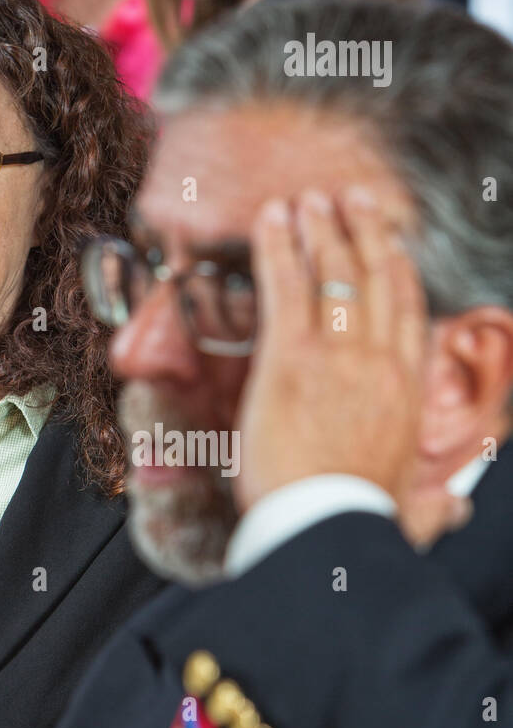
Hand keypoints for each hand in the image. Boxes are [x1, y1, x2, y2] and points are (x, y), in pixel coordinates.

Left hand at [234, 186, 440, 536]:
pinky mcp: (290, 356)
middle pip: (374, 280)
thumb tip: (455, 508)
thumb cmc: (359, 525)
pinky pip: (286, 287)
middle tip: (349, 199)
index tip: (388, 242)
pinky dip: (279, 247)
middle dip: (360, 232)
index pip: (408, 313)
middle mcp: (379, 362)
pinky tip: (271, 218)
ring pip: (333, 274)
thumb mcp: (410, 511)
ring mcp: (336, 354)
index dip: (397, 269)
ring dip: (320, 229)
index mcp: (408, 392)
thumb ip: (431, 503)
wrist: (326, 529)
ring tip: (308, 198)